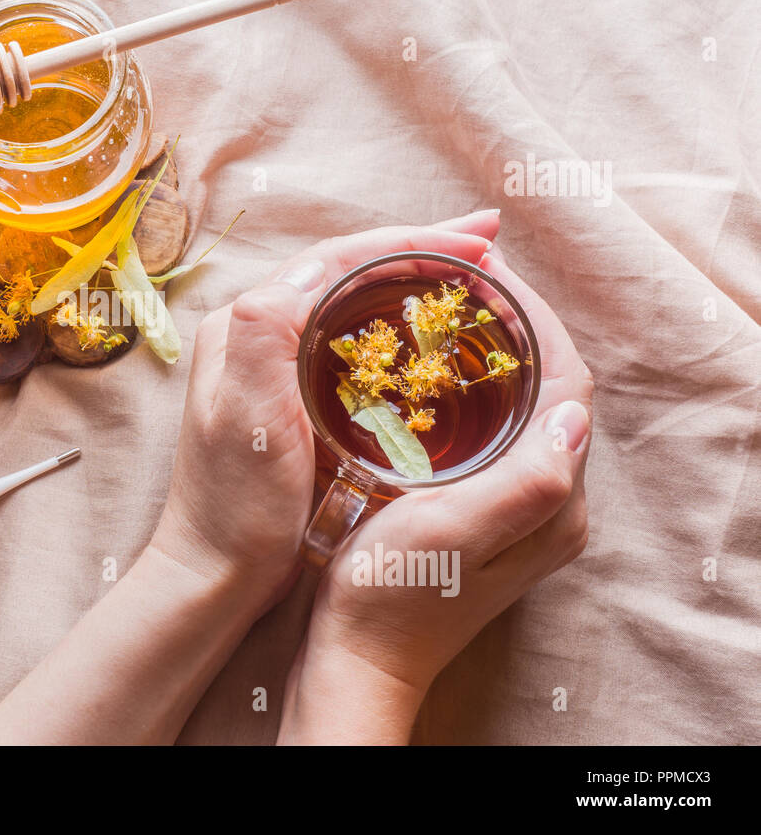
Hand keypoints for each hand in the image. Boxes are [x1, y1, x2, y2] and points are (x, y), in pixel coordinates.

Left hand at [150, 211, 501, 614]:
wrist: (216, 572)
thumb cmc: (234, 504)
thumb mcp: (245, 416)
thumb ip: (264, 333)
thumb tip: (308, 268)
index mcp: (244, 324)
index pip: (338, 258)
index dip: (412, 241)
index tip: (479, 239)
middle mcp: (256, 334)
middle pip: (350, 272)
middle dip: (422, 252)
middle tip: (490, 247)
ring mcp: (274, 367)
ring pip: (356, 305)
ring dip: (414, 286)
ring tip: (475, 283)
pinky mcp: (293, 400)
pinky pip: (356, 346)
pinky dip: (401, 333)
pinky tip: (436, 345)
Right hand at [279, 251, 593, 743]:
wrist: (355, 660)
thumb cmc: (392, 598)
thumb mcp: (452, 535)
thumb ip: (524, 482)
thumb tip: (576, 413)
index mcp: (548, 501)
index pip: (567, 382)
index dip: (536, 319)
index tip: (488, 271)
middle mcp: (545, 502)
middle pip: (551, 387)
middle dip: (517, 324)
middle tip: (464, 277)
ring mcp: (514, 508)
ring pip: (522, 405)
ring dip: (495, 351)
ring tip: (445, 308)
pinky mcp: (482, 512)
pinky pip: (493, 429)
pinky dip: (471, 386)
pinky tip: (427, 371)